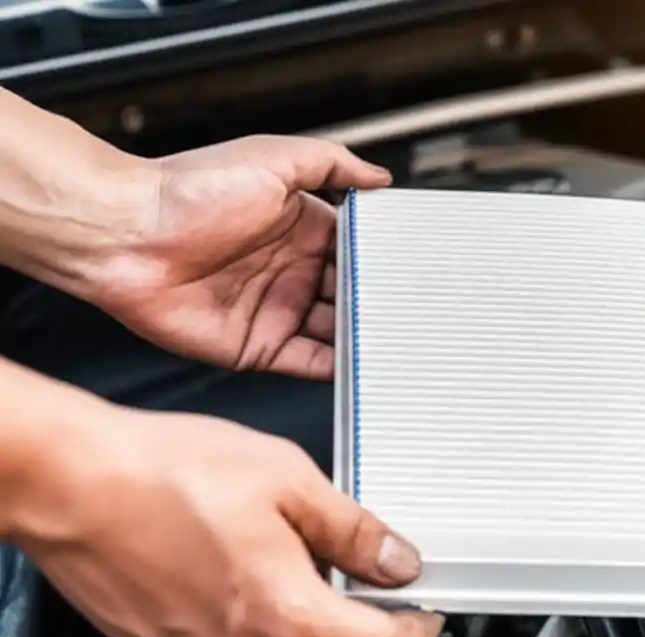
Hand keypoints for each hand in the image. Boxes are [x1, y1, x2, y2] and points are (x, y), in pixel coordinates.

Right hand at [7, 399, 441, 636]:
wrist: (69, 481)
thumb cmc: (166, 473)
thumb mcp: (290, 480)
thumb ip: (355, 532)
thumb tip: (398, 563)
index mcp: (286, 614)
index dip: (414, 630)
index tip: (427, 614)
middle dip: (350, 608)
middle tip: (354, 559)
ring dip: (291, 601)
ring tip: (270, 538)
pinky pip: (226, 635)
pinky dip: (242, 604)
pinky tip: (227, 555)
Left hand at [90, 136, 390, 379]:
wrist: (125, 233)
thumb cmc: (189, 189)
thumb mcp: (274, 158)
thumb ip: (333, 165)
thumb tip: (380, 178)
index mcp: (301, 229)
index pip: (358, 253)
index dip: (384, 265)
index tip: (416, 274)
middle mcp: (292, 273)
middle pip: (352, 297)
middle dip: (381, 306)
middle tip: (417, 315)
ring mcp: (276, 312)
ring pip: (337, 332)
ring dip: (365, 338)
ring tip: (399, 343)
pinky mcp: (257, 347)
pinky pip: (308, 363)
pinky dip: (337, 368)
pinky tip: (362, 364)